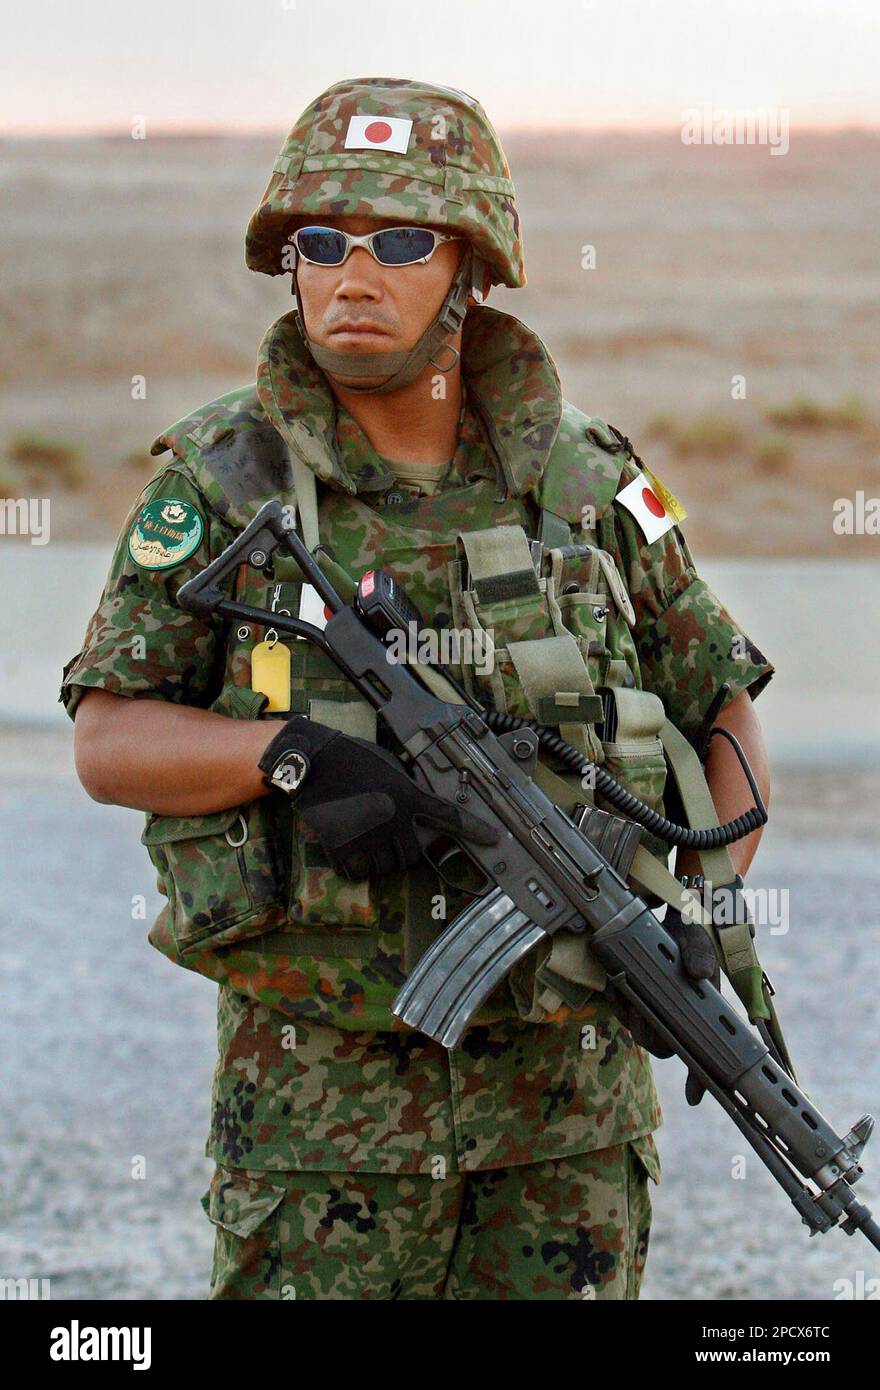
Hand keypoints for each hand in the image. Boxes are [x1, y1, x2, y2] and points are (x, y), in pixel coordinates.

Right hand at [259, 715, 498, 879]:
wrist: (313, 762)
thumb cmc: (350, 757)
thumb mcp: (389, 766)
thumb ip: (406, 789)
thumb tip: (416, 808)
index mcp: (406, 796)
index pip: (448, 816)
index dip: (474, 829)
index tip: (493, 839)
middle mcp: (393, 820)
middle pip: (412, 858)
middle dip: (405, 854)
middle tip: (392, 842)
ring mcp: (368, 837)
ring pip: (386, 868)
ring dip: (381, 862)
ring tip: (367, 843)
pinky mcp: (342, 848)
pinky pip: (358, 873)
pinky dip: (357, 868)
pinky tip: (351, 852)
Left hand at [606, 908, 719, 1079]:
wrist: (664, 919)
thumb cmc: (686, 934)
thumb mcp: (695, 938)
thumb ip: (699, 954)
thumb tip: (700, 973)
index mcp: (702, 1010)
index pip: (703, 1052)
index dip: (700, 1078)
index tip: (694, 1096)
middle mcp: (679, 1016)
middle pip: (663, 1046)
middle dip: (649, 1032)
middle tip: (640, 1007)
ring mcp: (654, 1010)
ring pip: (639, 1032)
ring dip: (630, 1015)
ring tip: (627, 988)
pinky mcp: (632, 1000)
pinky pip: (621, 1011)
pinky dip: (616, 1000)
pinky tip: (617, 982)